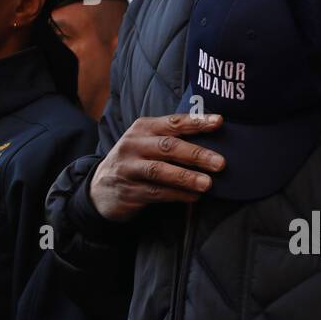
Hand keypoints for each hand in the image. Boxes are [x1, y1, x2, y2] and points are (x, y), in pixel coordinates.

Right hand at [88, 113, 224, 221]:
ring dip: (186, 177)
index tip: (219, 123)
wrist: (100, 188)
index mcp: (142, 128)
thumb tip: (213, 142)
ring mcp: (128, 168)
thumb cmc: (135, 161)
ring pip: (160, 170)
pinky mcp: (128, 191)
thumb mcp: (147, 142)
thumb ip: (172, 138)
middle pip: (168, 146)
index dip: (196, 122)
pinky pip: (156, 193)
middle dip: (196, 154)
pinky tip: (194, 197)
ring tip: (208, 184)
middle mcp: (133, 145)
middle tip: (220, 163)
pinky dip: (177, 195)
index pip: (173, 122)